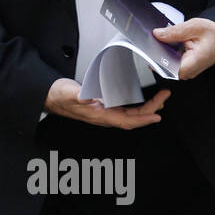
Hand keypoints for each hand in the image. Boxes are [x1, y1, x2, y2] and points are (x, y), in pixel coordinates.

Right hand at [44, 78, 170, 127]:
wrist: (50, 96)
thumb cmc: (59, 96)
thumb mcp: (69, 94)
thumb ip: (78, 97)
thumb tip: (89, 99)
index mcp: (99, 115)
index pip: (126, 120)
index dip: (143, 119)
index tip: (157, 115)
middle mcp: (104, 116)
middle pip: (133, 118)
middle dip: (151, 109)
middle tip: (164, 98)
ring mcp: (105, 112)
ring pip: (131, 114)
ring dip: (146, 108)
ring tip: (160, 100)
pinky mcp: (104, 107)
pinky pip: (125, 109)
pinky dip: (137, 106)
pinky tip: (143, 101)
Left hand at [153, 18, 214, 78]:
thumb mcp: (195, 27)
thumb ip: (175, 31)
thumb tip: (157, 34)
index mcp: (193, 62)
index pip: (168, 69)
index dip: (157, 59)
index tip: (150, 49)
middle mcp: (190, 71)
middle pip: (166, 67)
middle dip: (158, 54)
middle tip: (154, 40)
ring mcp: (188, 71)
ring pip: (168, 65)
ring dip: (163, 53)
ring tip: (162, 40)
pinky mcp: (186, 68)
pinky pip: (172, 62)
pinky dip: (169, 53)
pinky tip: (168, 44)